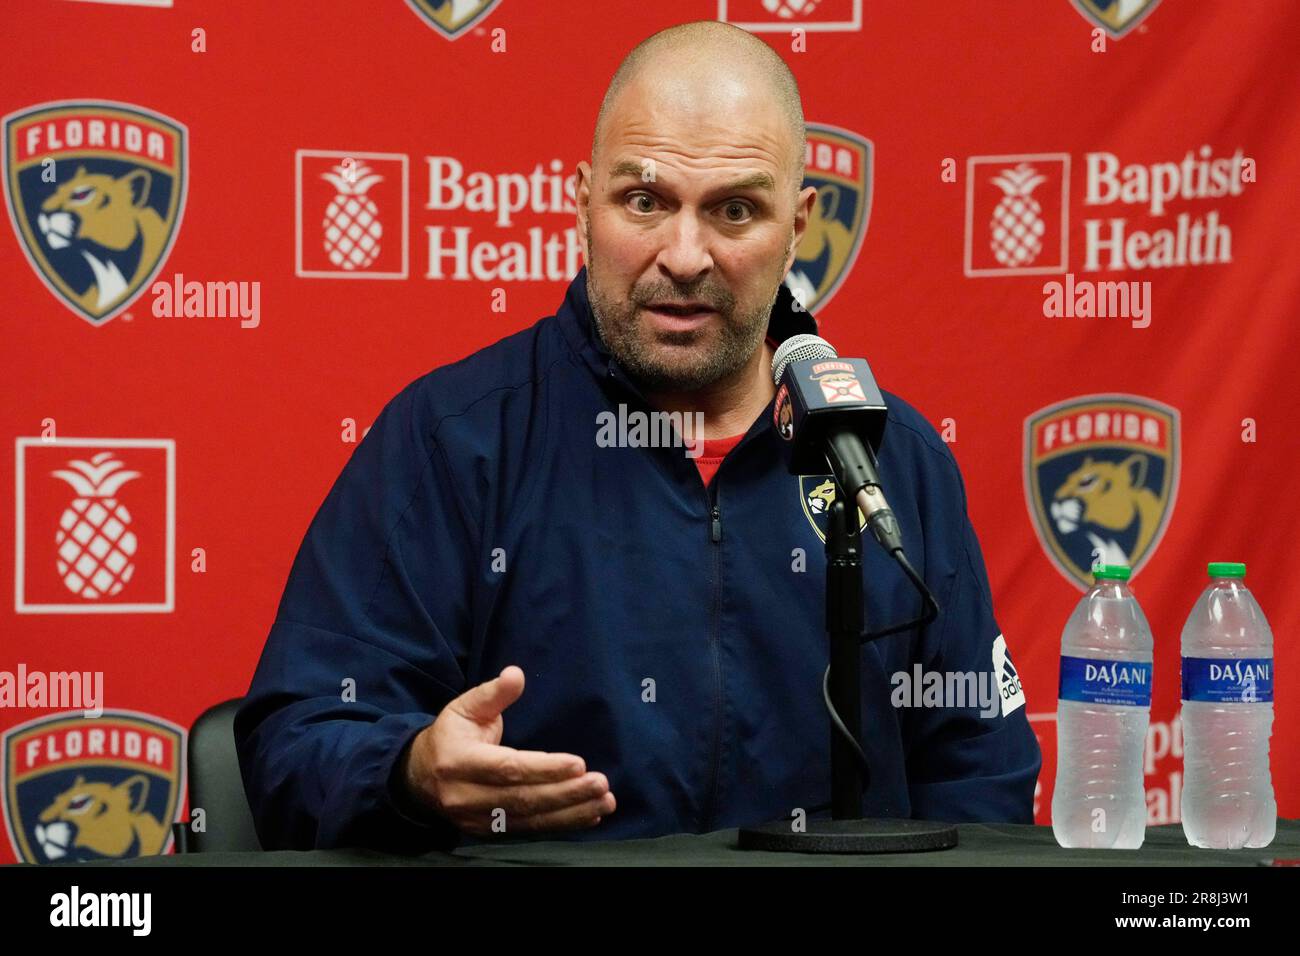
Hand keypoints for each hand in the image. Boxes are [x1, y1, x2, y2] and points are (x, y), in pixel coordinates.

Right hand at [401, 665, 615, 835]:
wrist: (419, 777)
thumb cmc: (451, 736)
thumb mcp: (465, 707)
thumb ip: (493, 693)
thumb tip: (516, 674)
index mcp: (459, 762)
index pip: (507, 768)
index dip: (544, 768)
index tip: (579, 764)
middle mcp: (465, 796)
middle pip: (522, 798)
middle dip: (566, 793)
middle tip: (601, 785)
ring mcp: (476, 819)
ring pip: (529, 819)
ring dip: (571, 812)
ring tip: (605, 802)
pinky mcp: (489, 832)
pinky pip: (529, 831)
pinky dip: (561, 825)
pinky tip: (588, 816)